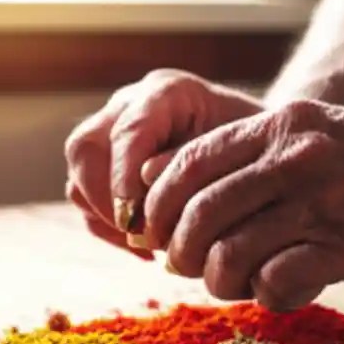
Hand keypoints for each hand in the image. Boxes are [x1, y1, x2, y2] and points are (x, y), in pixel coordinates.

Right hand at [64, 69, 262, 257]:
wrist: (264, 153)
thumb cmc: (261, 150)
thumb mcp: (245, 153)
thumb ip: (199, 162)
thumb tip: (146, 181)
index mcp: (168, 93)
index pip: (128, 129)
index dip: (123, 176)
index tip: (134, 219)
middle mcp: (131, 106)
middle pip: (85, 148)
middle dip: (105, 199)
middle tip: (137, 236)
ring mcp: (114, 135)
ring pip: (79, 176)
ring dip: (106, 218)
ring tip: (147, 245)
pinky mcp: (107, 166)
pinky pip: (86, 201)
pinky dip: (109, 230)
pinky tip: (146, 249)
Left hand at [141, 99, 343, 309]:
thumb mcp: (313, 134)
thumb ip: (247, 158)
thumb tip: (164, 185)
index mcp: (278, 126)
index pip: (185, 167)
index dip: (156, 209)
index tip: (156, 236)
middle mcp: (292, 157)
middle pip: (197, 214)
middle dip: (182, 253)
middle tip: (192, 269)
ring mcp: (321, 200)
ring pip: (230, 252)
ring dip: (222, 281)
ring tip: (240, 285)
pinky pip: (277, 280)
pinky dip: (269, 297)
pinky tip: (287, 292)